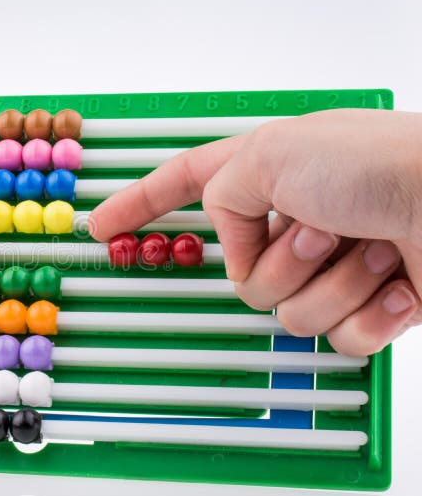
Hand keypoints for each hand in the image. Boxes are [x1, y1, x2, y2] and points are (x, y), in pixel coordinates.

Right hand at [90, 109, 421, 355]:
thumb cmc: (382, 163)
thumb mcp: (272, 155)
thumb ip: (220, 196)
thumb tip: (233, 245)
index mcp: (266, 173)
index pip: (183, 186)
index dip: (138, 206)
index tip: (103, 227)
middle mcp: (294, 221)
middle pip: (240, 273)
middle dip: (283, 260)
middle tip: (323, 225)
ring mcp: (329, 267)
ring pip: (286, 314)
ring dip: (331, 283)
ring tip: (370, 245)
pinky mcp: (367, 306)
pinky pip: (336, 339)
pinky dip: (370, 313)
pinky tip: (399, 280)